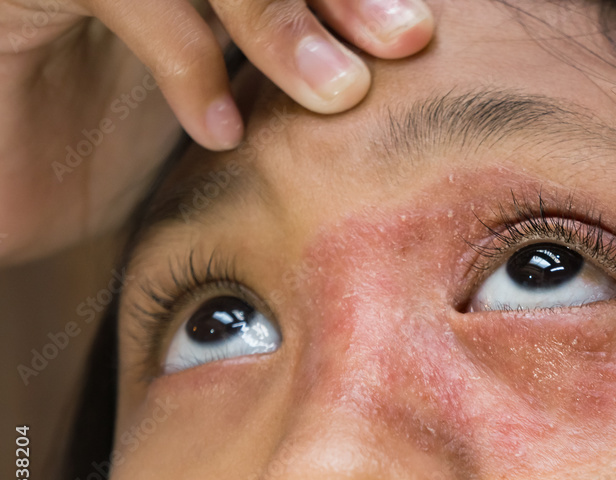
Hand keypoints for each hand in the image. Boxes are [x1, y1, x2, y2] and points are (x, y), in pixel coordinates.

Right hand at [0, 0, 432, 264]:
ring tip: (338, 90)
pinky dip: (184, 59)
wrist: (1, 180)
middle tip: (408, 37)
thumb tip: (389, 85)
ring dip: (278, 15)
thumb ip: (286, 72)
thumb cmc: (104, 146)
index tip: (425, 37)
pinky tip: (220, 131)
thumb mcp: (216, 101)